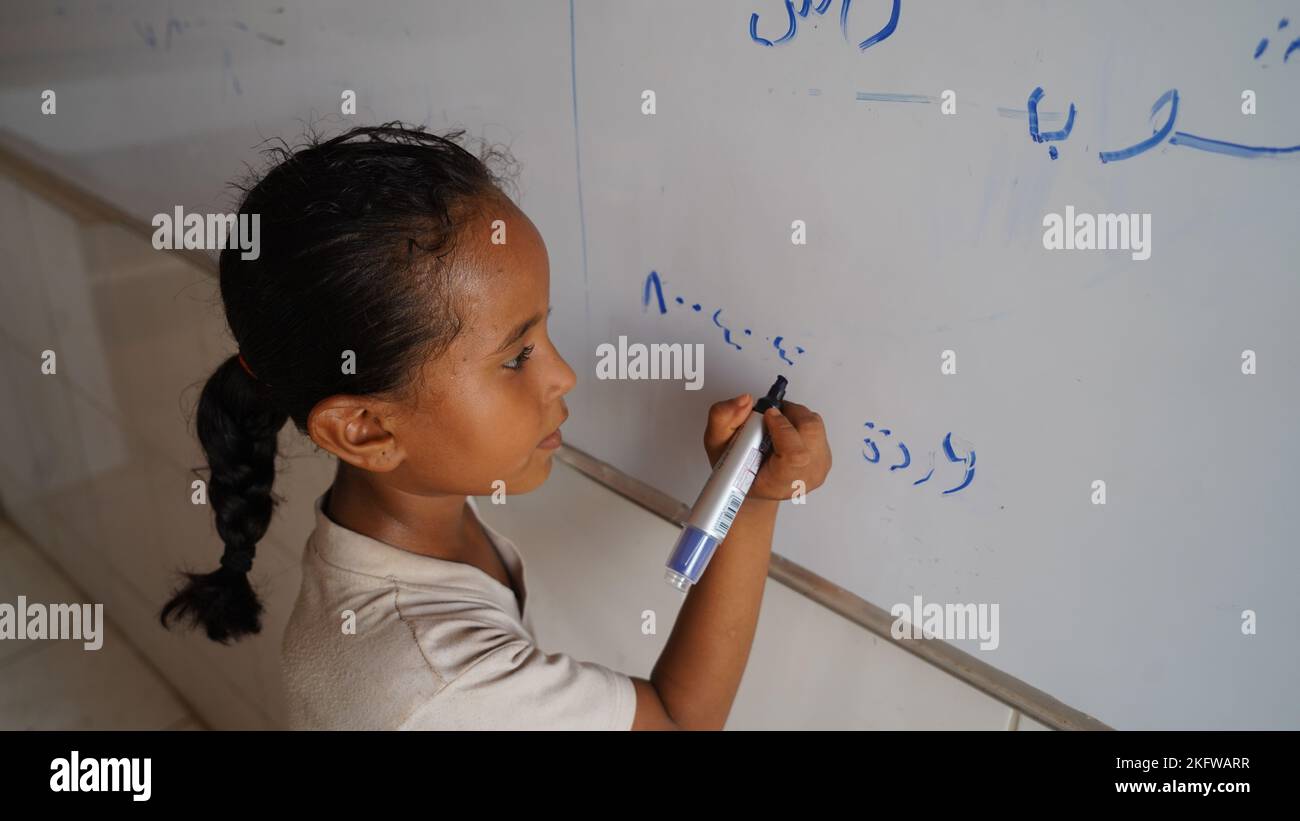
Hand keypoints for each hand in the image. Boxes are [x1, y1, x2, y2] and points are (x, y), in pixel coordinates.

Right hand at [703, 394, 830, 501]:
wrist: (755, 486)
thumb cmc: (738, 472)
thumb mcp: (717, 445)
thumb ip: (724, 418)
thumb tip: (745, 400)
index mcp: (780, 482)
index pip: (795, 455)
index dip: (783, 428)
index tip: (767, 416)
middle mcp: (805, 477)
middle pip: (809, 431)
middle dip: (787, 414)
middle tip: (768, 416)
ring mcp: (819, 468)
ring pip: (814, 424)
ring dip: (794, 416)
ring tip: (775, 424)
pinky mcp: (825, 458)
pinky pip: (817, 427)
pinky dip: (800, 422)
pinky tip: (785, 432)